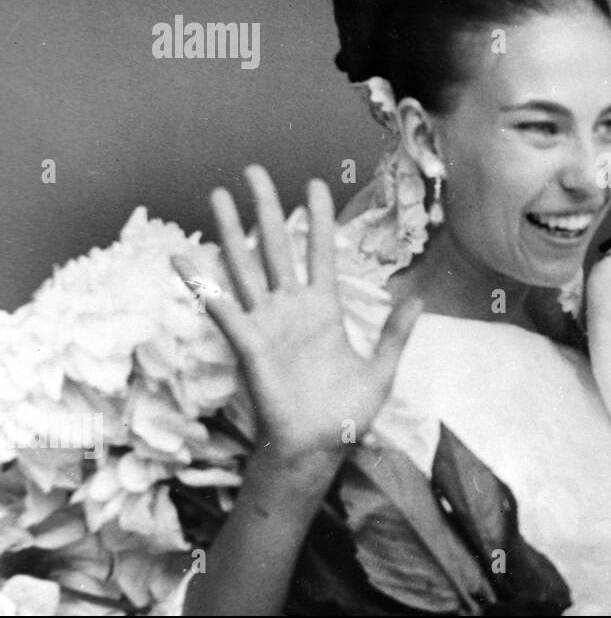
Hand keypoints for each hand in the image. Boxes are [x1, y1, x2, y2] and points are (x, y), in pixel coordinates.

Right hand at [173, 165, 422, 468]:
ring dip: (232, 231)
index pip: (319, 252)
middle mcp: (292, 308)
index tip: (315, 184)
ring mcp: (267, 323)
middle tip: (253, 169)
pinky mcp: (249, 344)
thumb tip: (420, 299)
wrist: (318, 448)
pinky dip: (202, 284)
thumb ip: (396, 333)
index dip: (317, 218)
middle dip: (266, 207)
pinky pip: (222, 309)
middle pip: (276, 246)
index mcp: (325, 310)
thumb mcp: (382, 369)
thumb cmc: (346, 413)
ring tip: (218, 195)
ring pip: (246, 266)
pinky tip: (183, 258)